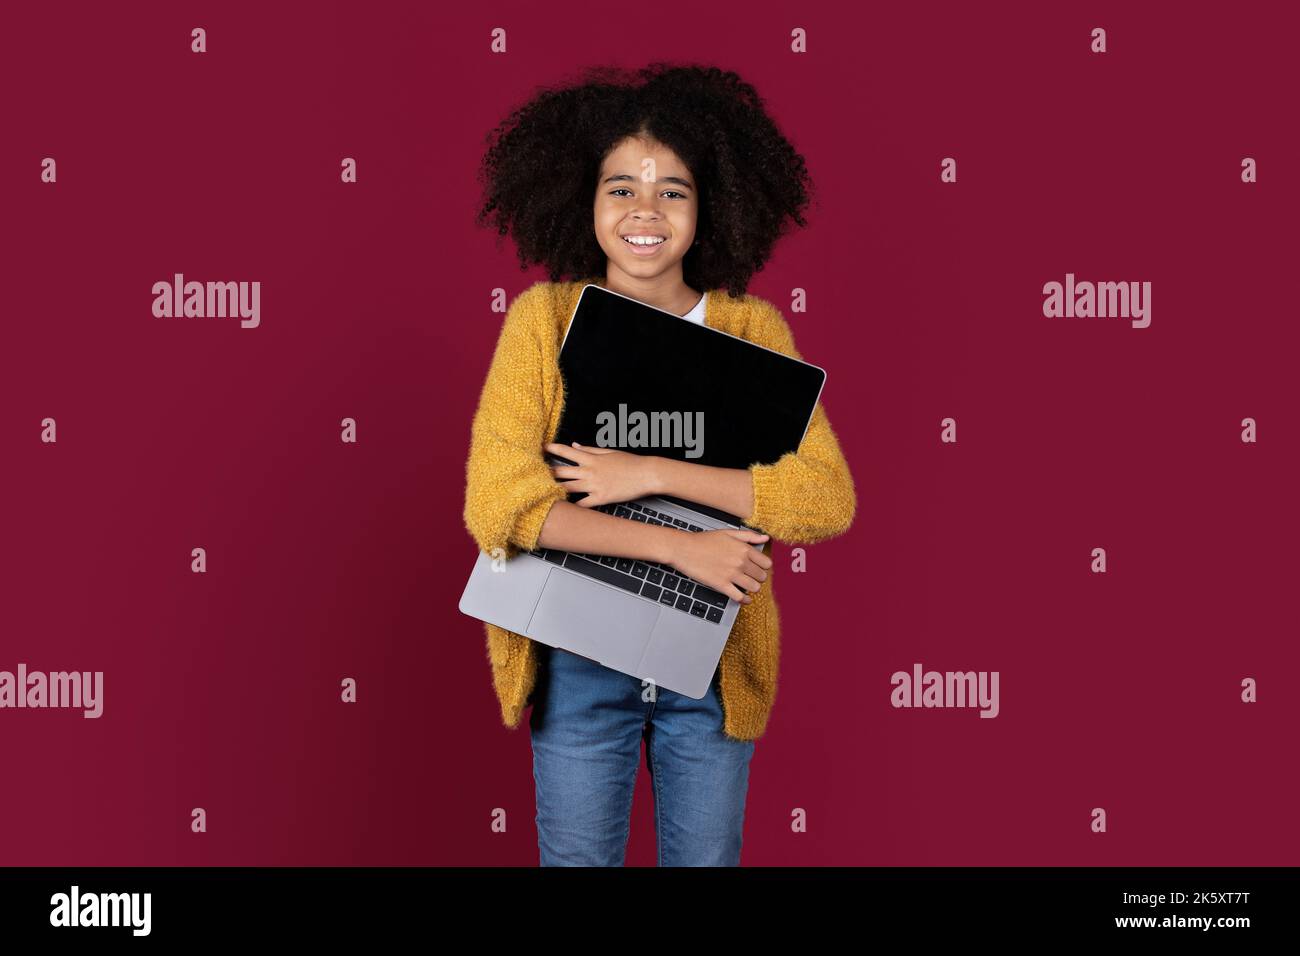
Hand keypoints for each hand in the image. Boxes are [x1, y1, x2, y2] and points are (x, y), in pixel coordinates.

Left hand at [544, 442, 659, 507]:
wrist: (646, 474)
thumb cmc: (630, 462)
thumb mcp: (609, 452)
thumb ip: (589, 449)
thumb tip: (574, 444)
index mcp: (591, 458)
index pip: (567, 452)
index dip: (553, 449)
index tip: (542, 448)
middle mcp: (590, 471)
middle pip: (562, 471)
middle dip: (548, 473)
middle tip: (535, 474)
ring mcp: (594, 485)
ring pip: (569, 488)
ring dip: (557, 489)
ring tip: (545, 491)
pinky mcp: (601, 498)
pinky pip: (583, 504)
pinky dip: (574, 506)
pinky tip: (567, 508)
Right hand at [664, 528, 771, 604]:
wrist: (684, 549)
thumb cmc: (704, 540)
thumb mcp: (728, 532)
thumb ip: (749, 535)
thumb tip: (765, 538)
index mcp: (744, 549)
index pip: (766, 563)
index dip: (763, 567)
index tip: (758, 568)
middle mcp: (740, 562)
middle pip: (762, 577)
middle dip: (758, 578)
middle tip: (751, 577)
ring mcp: (731, 574)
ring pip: (754, 588)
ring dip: (752, 588)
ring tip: (746, 586)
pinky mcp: (721, 585)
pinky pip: (740, 597)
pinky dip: (744, 600)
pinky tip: (743, 598)